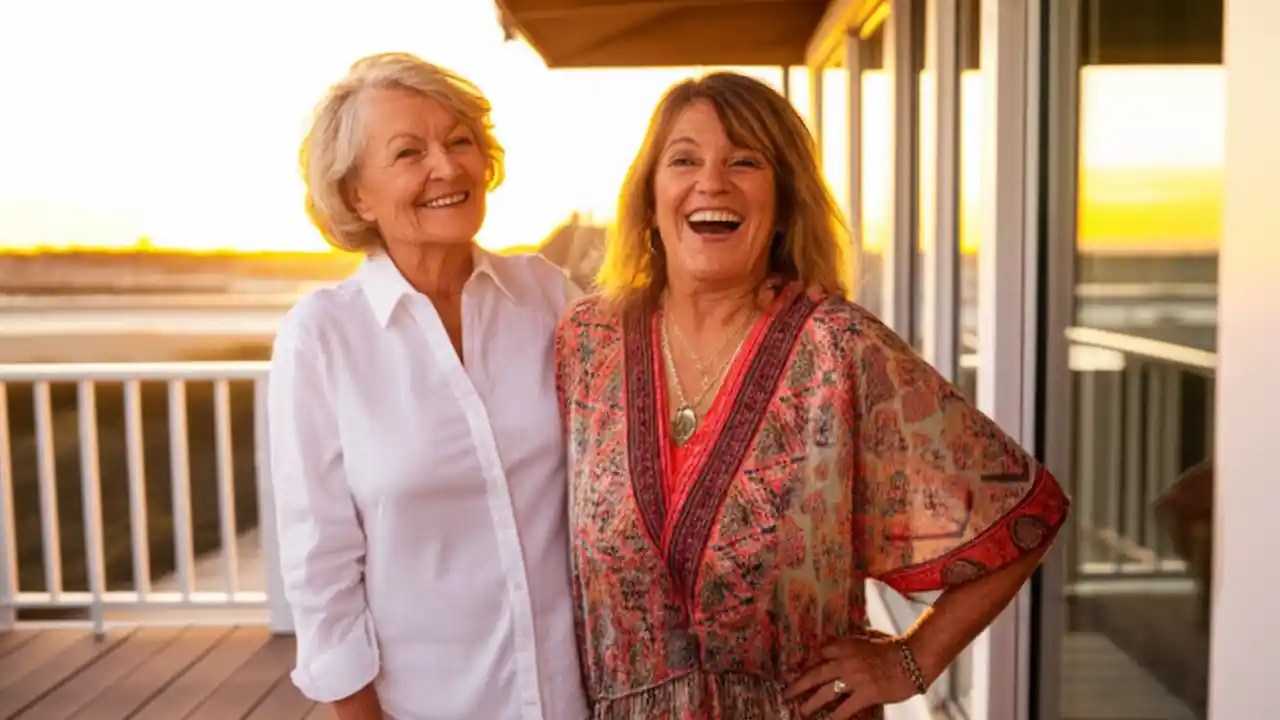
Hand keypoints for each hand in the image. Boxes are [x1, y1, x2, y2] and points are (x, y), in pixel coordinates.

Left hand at [783, 631, 917, 718]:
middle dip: (799, 684)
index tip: (802, 670)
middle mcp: (845, 660)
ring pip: (825, 692)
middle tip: (788, 692)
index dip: (810, 664)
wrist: (914, 657)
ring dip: (811, 702)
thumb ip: (855, 640)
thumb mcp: (870, 636)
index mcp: (846, 644)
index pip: (821, 654)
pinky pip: (845, 708)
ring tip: (802, 710)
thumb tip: (845, 642)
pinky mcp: (866, 694)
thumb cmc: (896, 646)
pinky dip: (835, 716)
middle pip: (815, 674)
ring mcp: (854, 678)